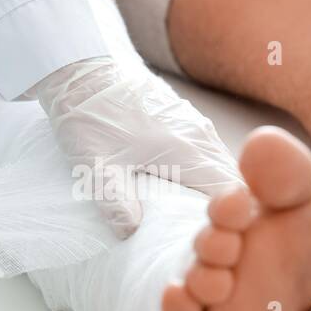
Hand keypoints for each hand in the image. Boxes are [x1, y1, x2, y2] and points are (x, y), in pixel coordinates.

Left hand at [29, 57, 242, 237]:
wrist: (79, 71)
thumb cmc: (88, 116)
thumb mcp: (94, 165)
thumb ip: (115, 203)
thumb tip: (133, 234)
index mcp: (186, 148)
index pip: (231, 191)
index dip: (229, 218)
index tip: (214, 239)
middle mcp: (199, 134)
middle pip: (231, 181)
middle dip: (226, 210)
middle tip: (206, 238)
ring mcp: (194, 123)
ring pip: (221, 166)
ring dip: (215, 192)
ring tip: (193, 222)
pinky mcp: (183, 119)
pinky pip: (206, 153)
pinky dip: (203, 175)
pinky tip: (181, 193)